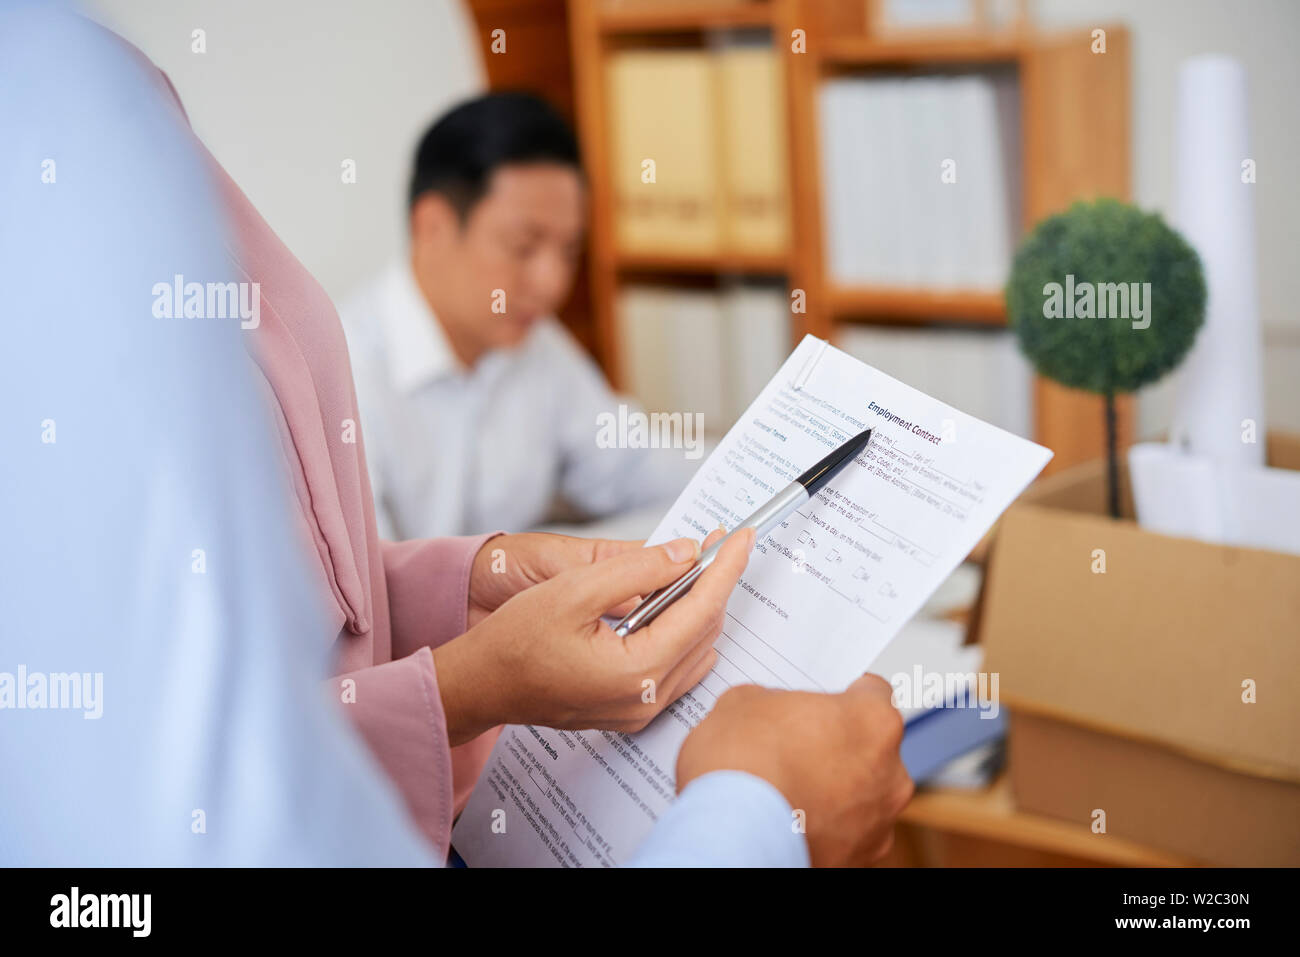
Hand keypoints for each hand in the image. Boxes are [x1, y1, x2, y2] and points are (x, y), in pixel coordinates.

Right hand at [434, 528, 750, 745]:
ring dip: (699, 606)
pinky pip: (675, 667)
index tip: (741, 537)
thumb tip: (686, 553)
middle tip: (718, 543)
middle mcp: (647, 699)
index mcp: (637, 671)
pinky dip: (681, 631)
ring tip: (695, 567)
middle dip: (715, 583)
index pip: (700, 610)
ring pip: (694, 650)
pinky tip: (669, 603)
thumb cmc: (516, 639)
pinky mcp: (630, 710)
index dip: (725, 568)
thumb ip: (637, 569)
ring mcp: (640, 711)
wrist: (481, 684)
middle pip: (704, 631)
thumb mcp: (575, 589)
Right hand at [674, 674, 912, 866]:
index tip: (823, 704)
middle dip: (839, 747)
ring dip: (835, 790)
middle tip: (796, 748)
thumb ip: (776, 701)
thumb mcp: (745, 701)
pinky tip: (789, 820)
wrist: (730, 835)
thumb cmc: (742, 765)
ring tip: (790, 790)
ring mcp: (879, 822)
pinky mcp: (859, 860)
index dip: (843, 696)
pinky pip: (846, 833)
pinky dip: (825, 827)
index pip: (874, 693)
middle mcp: (891, 772)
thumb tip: (773, 714)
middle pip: (870, 748)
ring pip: (862, 795)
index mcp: (874, 721)